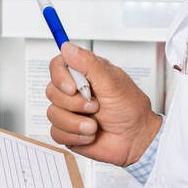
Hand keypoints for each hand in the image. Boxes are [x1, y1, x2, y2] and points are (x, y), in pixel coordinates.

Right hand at [46, 41, 161, 167]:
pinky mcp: (68, 131)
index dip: (60, 77)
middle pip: (52, 91)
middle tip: (95, 106)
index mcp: (85, 74)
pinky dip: (75, 136)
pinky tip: (89, 134)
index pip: (58, 66)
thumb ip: (89, 64)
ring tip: (94, 124)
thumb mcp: (112, 82)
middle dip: (74, 104)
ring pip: (52, 114)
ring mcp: (70, 111)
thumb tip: (68, 48)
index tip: (73, 88)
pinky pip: (56, 133)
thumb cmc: (130, 109)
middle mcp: (75, 91)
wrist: (135, 139)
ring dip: (76, 123)